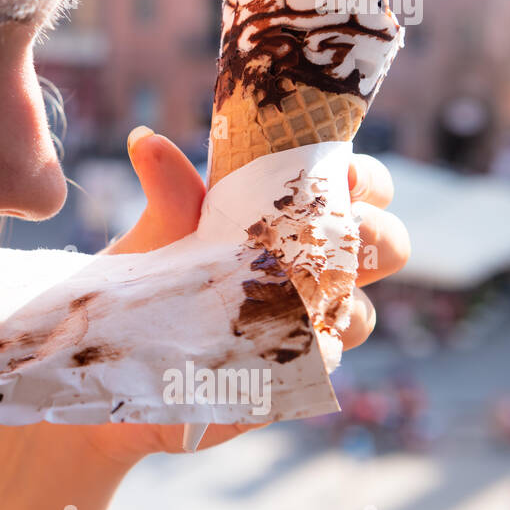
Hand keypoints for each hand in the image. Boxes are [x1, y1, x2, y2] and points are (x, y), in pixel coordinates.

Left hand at [74, 127, 409, 465]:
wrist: (121, 348)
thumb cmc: (154, 278)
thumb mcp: (163, 232)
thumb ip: (171, 191)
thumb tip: (144, 140)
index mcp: (295, 219)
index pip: (362, 189)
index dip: (369, 181)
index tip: (346, 178)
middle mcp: (316, 269)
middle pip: (388, 247)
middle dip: (375, 238)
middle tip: (336, 236)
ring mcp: (312, 321)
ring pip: (363, 311)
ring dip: (344, 300)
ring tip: (306, 294)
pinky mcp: (295, 369)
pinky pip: (330, 360)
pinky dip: (317, 349)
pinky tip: (287, 341)